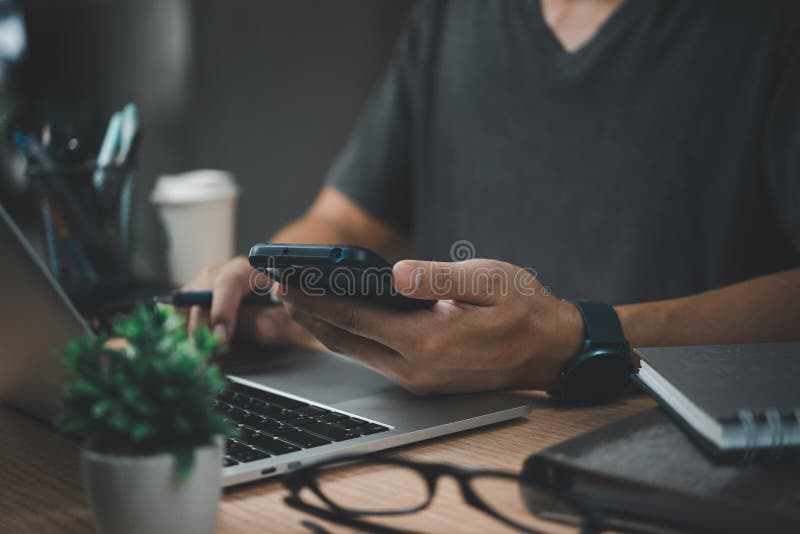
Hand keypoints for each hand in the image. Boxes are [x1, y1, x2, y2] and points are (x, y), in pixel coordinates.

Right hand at [181, 256, 313, 346]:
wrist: (269, 297)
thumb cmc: (279, 304)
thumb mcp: (286, 315)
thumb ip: (276, 322)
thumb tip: (262, 328)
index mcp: (245, 270)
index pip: (229, 282)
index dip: (223, 310)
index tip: (221, 338)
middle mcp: (218, 273)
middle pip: (200, 296)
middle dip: (202, 329)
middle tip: (206, 357)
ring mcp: (199, 285)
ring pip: (183, 305)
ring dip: (188, 332)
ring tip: (198, 356)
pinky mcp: (188, 299)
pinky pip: (177, 313)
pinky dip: (180, 332)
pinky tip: (189, 348)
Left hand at [274, 258, 584, 393]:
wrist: (551, 350)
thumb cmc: (524, 310)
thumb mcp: (489, 281)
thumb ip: (439, 277)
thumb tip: (396, 273)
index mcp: (427, 341)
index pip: (355, 317)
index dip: (317, 299)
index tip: (288, 281)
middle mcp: (415, 368)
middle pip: (345, 341)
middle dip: (310, 314)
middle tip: (282, 288)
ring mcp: (417, 380)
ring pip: (356, 352)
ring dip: (326, 327)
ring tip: (301, 300)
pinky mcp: (422, 381)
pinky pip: (374, 358)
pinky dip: (350, 337)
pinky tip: (341, 318)